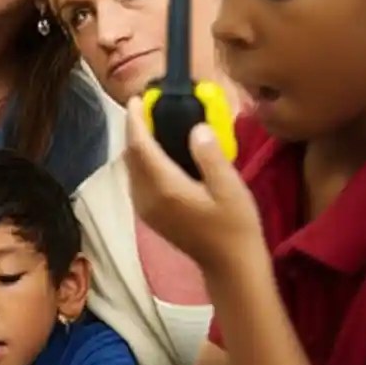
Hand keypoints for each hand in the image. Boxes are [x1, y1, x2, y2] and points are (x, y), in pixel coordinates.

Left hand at [124, 95, 264, 274]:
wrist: (229, 265)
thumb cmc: (235, 225)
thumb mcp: (230, 187)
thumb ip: (210, 155)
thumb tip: (196, 128)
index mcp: (165, 188)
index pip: (140, 146)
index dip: (135, 120)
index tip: (136, 98)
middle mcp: (146, 197)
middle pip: (131, 156)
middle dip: (135, 129)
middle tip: (147, 106)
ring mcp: (144, 208)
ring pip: (131, 168)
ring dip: (136, 145)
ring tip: (152, 123)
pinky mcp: (149, 214)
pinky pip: (136, 180)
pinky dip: (141, 161)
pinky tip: (157, 152)